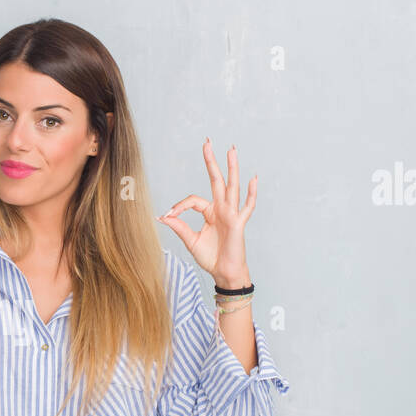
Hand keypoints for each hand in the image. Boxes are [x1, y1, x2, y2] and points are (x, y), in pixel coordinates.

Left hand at [156, 138, 255, 286]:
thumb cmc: (210, 257)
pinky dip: (251, 193)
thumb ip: (179, 227)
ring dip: (232, 168)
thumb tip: (162, 216)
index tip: (168, 216)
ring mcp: (231, 214)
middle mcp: (221, 209)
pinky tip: (253, 178)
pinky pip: (247, 206)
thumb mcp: (190, 240)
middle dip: (211, 161)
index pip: (193, 200)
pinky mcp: (239, 223)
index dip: (179, 206)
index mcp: (209, 212)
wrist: (223, 272)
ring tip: (231, 150)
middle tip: (207, 142)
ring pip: (232, 186)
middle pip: (216, 180)